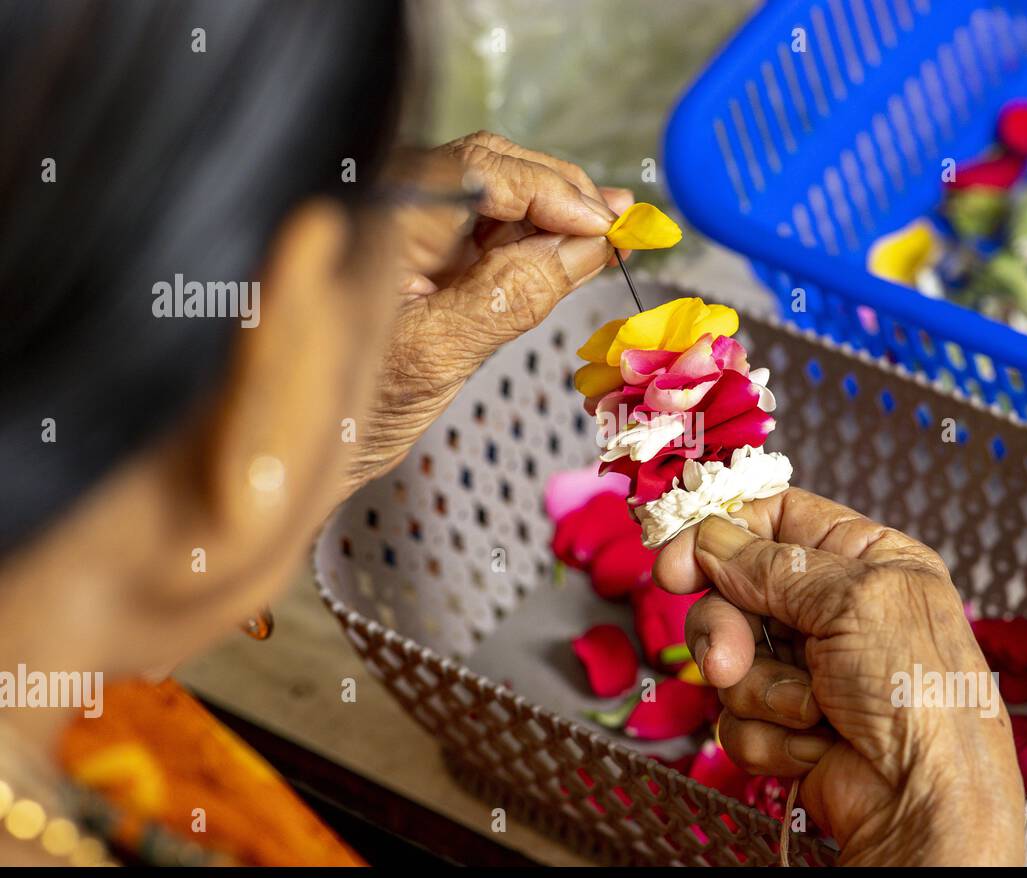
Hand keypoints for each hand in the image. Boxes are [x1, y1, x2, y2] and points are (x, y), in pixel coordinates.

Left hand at [348, 132, 632, 488]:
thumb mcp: (438, 354)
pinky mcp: (413, 252)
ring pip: (493, 195)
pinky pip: (481, 229)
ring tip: (612, 231)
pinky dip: (530, 238)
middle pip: (493, 169)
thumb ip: (513, 295)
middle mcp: (384, 203)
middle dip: (562, 195)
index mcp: (376, 216)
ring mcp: (399, 224)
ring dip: (554, 215)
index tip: (606, 224)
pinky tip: (572, 247)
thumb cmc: (341, 408)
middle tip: (624, 222)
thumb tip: (586, 250)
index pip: (482, 169)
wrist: (291, 447)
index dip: (553, 191)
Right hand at [654, 488, 1024, 865]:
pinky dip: (769, 734)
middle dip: (727, 627)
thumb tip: (711, 539)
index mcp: (866, 560)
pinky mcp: (787, 723)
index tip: (676, 562)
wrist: (924, 803)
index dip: (721, 535)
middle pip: (736, 589)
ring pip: (730, 655)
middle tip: (728, 659)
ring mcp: (809, 667)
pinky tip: (815, 745)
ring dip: (760, 690)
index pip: (776, 519)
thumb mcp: (855, 600)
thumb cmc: (921, 694)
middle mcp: (835, 608)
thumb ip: (773, 564)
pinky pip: (736, 713)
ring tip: (809, 712)